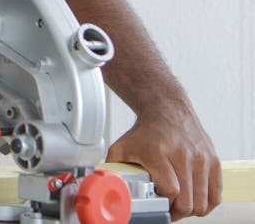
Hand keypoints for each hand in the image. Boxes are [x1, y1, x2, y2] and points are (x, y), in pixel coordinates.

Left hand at [106, 103, 221, 220]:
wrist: (166, 110)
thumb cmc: (144, 132)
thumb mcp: (121, 147)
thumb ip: (113, 168)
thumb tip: (105, 187)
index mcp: (158, 152)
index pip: (171, 190)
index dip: (164, 204)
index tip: (157, 204)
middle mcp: (183, 154)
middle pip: (188, 201)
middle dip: (176, 212)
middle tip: (168, 210)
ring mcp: (201, 158)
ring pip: (203, 201)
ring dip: (191, 209)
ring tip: (179, 205)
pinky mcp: (213, 160)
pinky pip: (216, 194)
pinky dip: (206, 203)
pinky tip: (194, 200)